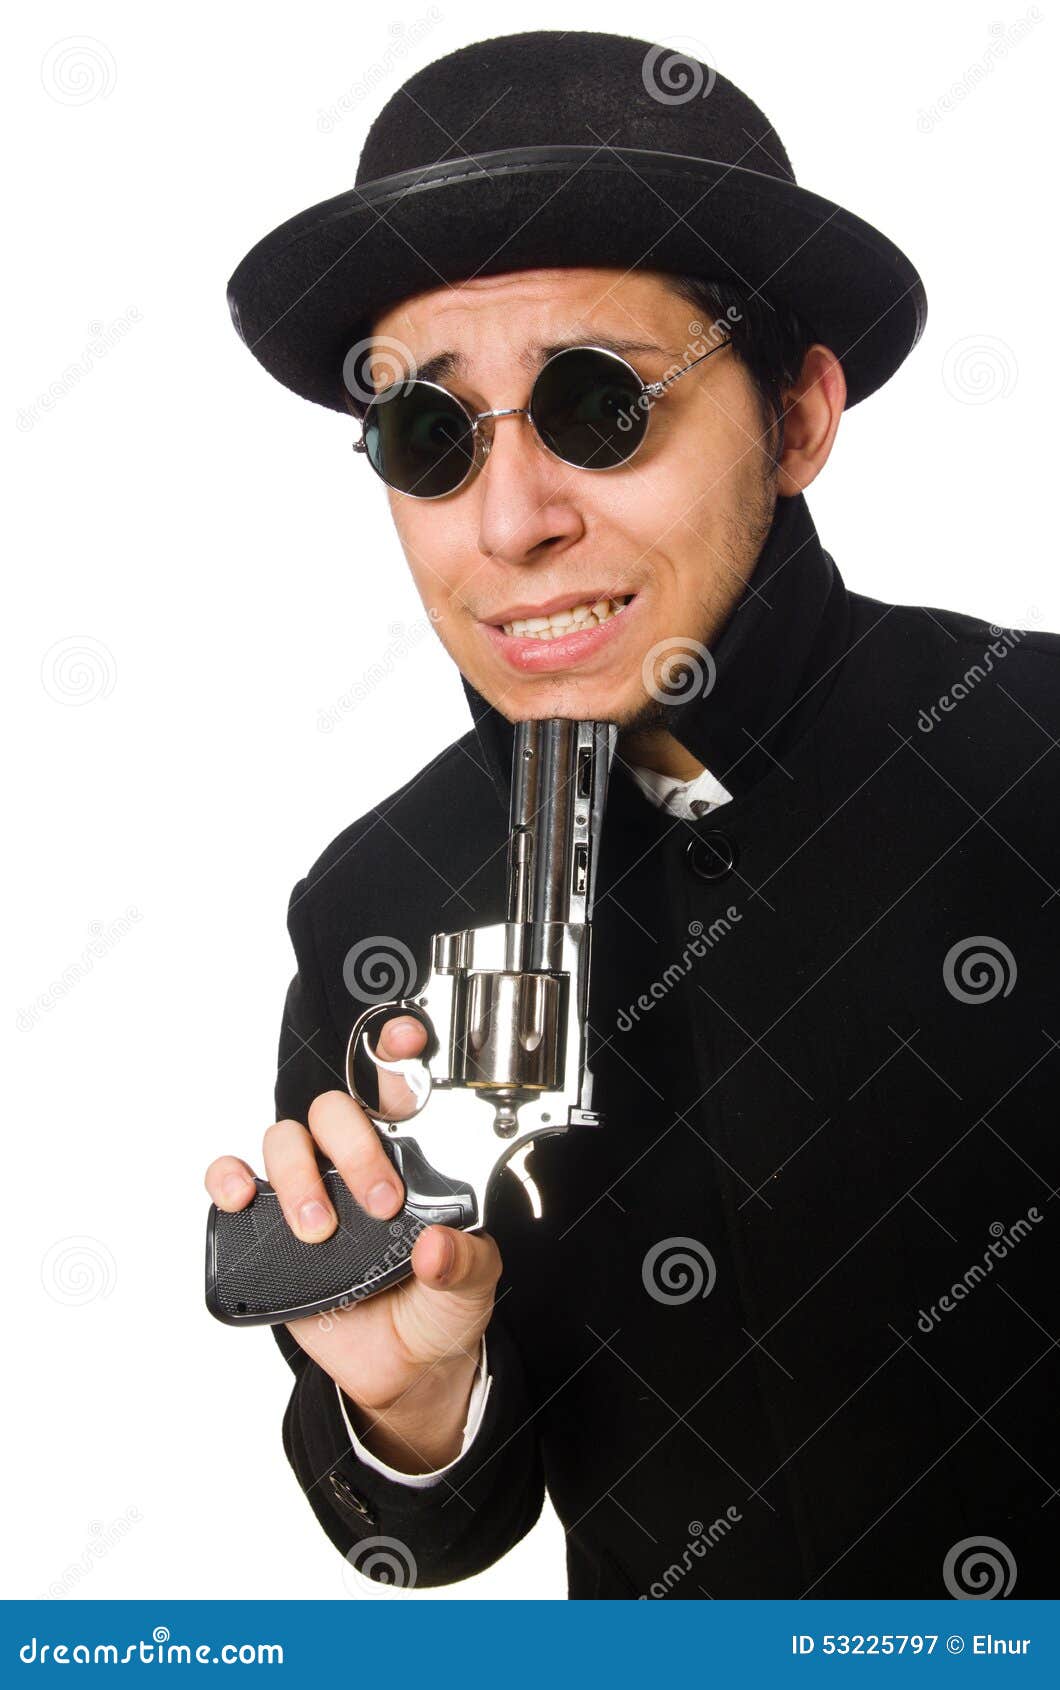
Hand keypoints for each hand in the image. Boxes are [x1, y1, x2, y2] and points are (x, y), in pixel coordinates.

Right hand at [204, 1017, 501, 1469]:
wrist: (402, 1371)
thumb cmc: (438, 1308)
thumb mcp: (472, 1285)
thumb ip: (464, 1262)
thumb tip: (438, 1247)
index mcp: (408, 1160)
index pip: (397, 1089)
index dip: (395, 1051)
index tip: (406, 1038)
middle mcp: (352, 1163)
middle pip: (334, 1110)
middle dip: (353, 1145)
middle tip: (379, 1204)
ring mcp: (307, 1190)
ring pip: (283, 1138)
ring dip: (295, 1174)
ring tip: (318, 1229)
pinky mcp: (267, 1228)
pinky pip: (232, 1182)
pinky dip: (229, 1179)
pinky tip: (244, 1198)